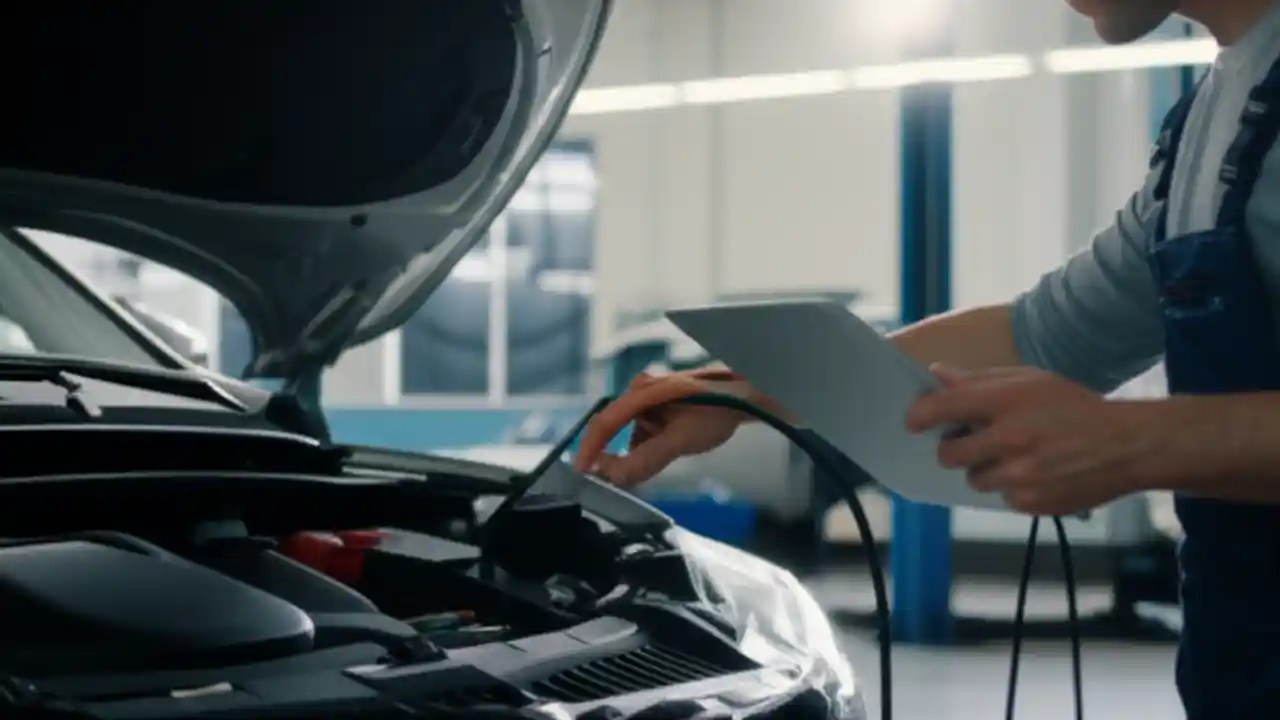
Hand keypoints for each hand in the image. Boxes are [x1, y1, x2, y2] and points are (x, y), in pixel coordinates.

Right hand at [573, 368, 762, 487]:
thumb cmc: (718, 410)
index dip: (590, 450)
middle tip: (626, 478)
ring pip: (632, 432)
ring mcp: (651, 397)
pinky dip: (652, 444)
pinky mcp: (660, 405)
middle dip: (620, 455)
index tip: (582, 474)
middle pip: (617, 429)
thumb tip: (613, 476)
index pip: (604, 423)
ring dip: (641, 450)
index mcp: (642, 392)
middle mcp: (641, 390)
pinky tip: (672, 446)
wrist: (748, 397)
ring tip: (670, 453)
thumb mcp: (681, 440)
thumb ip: (645, 459)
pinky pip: (645, 430)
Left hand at [906, 364, 1153, 514]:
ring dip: (984, 469)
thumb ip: (980, 380)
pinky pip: (1002, 498)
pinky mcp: (1032, 503)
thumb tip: (938, 375)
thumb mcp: (1030, 380)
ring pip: (974, 479)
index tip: (914, 421)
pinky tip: (1035, 472)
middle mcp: (1010, 440)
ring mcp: (1021, 476)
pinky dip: (1011, 488)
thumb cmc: (1074, 407)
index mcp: (1006, 402)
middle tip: (970, 441)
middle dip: (954, 448)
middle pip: (949, 454)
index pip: (942, 408)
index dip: (920, 416)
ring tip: (1012, 455)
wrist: (1126, 445)